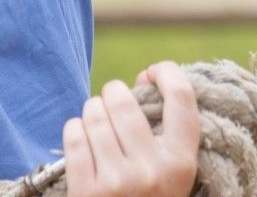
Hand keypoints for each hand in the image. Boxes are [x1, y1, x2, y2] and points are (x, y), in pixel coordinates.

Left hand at [63, 60, 200, 196]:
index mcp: (181, 163)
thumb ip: (163, 133)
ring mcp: (118, 180)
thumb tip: (142, 79)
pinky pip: (73, 134)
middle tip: (112, 105)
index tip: (152, 73)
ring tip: (97, 128)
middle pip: (123, 99)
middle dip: (113, 94)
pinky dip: (74, 130)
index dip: (167, 73)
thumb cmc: (147, 196)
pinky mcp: (87, 189)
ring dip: (91, 113)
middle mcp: (153, 170)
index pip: (182, 99)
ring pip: (94, 113)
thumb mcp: (170, 172)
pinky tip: (82, 141)